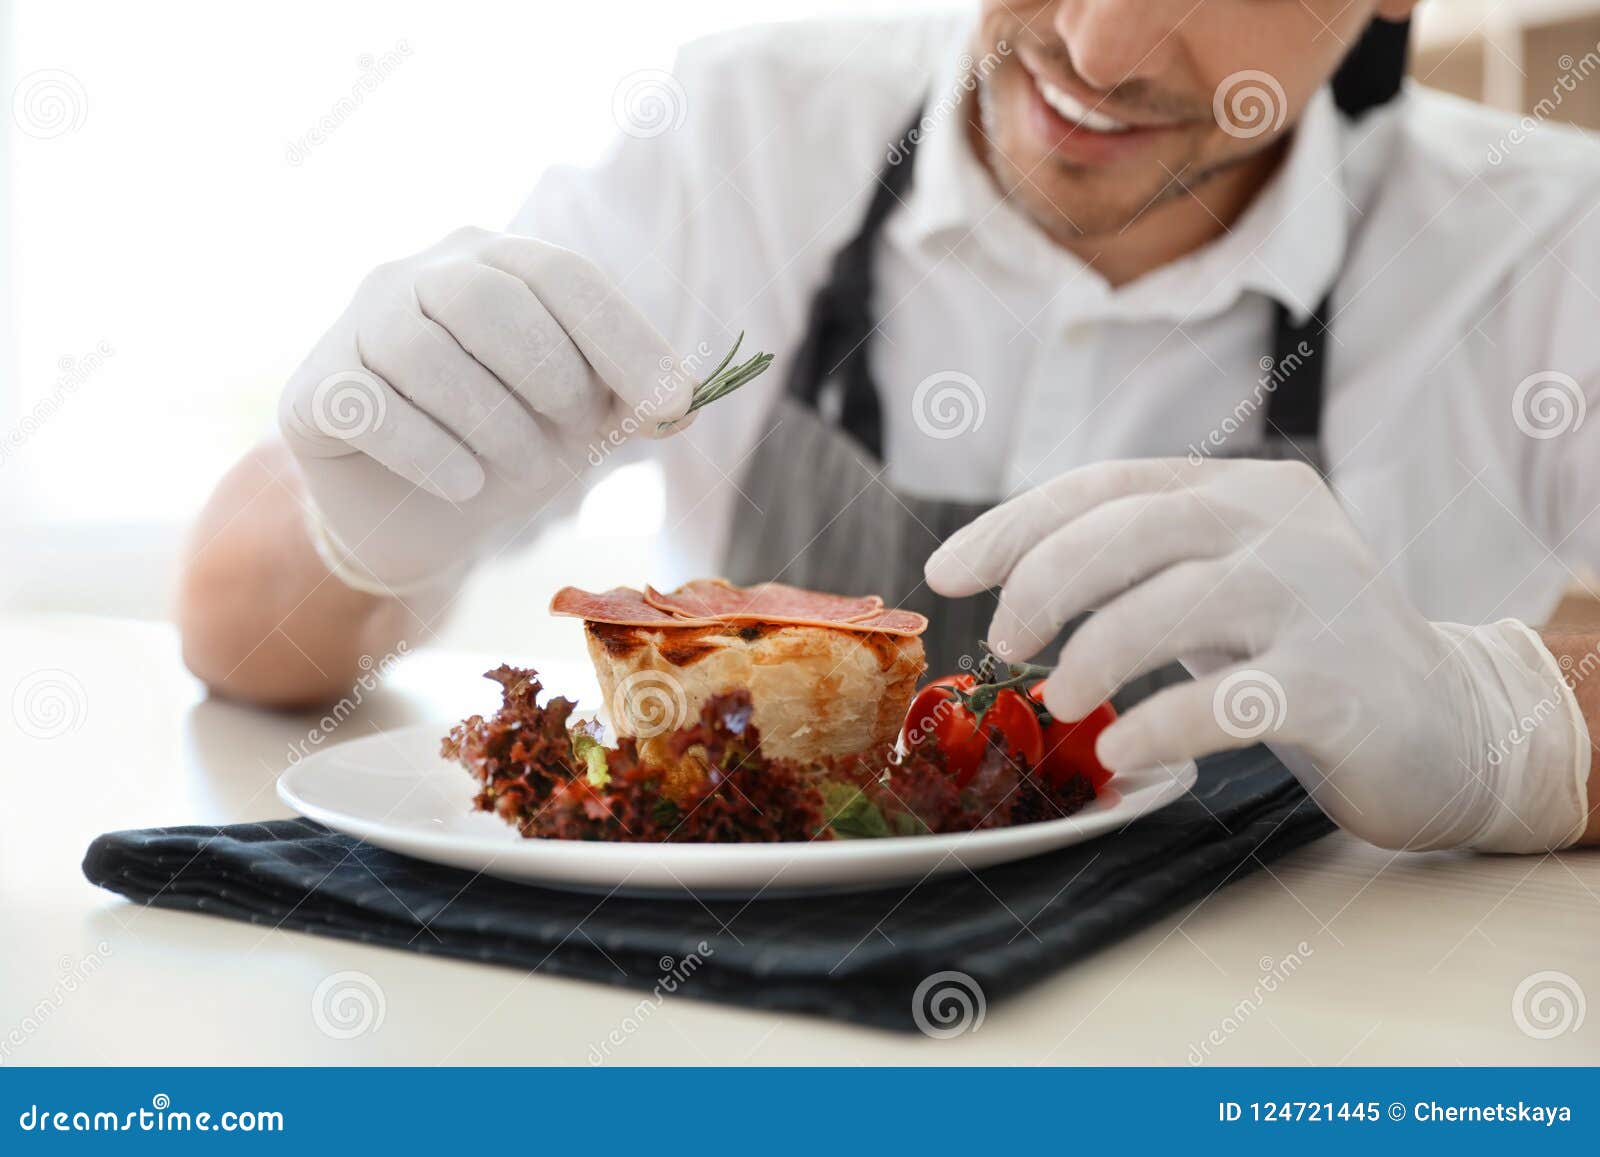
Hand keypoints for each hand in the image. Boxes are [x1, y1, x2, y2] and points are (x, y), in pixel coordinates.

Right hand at [278, 226, 691, 590]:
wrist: (416, 518)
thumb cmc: (506, 446)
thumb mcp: (582, 423)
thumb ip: (631, 404)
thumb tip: (683, 404)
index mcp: (495, 262)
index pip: (562, 274)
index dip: (624, 340)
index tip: (671, 404)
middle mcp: (418, 273)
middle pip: (487, 296)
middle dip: (548, 375)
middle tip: (572, 438)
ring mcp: (356, 325)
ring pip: (422, 350)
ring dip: (492, 423)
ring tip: (522, 472)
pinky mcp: (313, 393)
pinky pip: (368, 405)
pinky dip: (429, 452)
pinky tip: (466, 486)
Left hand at [926, 459, 1588, 851]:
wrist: (1451, 726)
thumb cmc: (1304, 653)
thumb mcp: (1226, 582)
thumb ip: (1141, 563)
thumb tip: (1008, 583)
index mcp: (1244, 490)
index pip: (1107, 485)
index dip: (1013, 526)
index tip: (946, 575)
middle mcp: (1284, 529)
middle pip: (1133, 529)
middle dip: (1045, 582)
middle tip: (1004, 644)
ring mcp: (1321, 601)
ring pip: (1178, 604)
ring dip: (1097, 652)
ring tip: (1060, 700)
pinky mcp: (1344, 685)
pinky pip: (1233, 698)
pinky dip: (1163, 724)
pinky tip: (1122, 751)